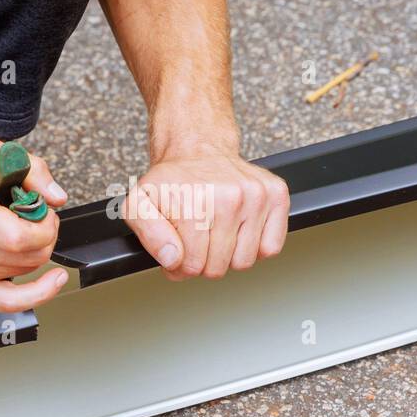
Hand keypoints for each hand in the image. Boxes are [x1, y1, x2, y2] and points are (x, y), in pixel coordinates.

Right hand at [0, 138, 69, 309]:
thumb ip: (30, 169)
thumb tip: (55, 196)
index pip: (20, 238)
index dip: (46, 226)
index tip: (45, 212)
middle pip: (29, 257)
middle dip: (44, 234)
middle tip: (34, 216)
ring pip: (24, 272)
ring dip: (31, 252)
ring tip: (15, 230)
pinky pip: (8, 303)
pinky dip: (35, 294)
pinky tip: (50, 282)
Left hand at [123, 145, 288, 279]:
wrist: (198, 149)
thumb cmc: (172, 181)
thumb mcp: (140, 203)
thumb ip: (148, 234)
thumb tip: (172, 257)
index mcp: (196, 200)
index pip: (192, 265)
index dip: (180, 264)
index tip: (177, 249)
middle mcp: (230, 196)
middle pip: (218, 267)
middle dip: (202, 261)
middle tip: (195, 240)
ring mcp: (257, 195)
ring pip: (245, 261)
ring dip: (228, 255)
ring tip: (216, 233)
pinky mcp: (277, 195)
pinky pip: (271, 247)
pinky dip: (255, 247)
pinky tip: (238, 230)